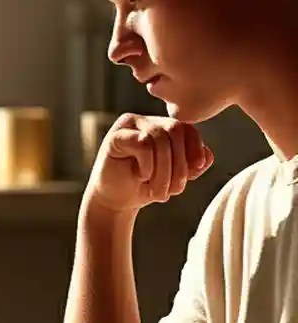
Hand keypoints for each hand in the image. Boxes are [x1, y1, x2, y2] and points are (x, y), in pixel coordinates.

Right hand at [86, 114, 212, 214]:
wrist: (116, 201)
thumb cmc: (145, 186)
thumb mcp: (176, 176)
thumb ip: (193, 164)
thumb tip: (206, 155)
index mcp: (160, 126)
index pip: (186, 128)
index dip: (195, 149)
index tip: (194, 172)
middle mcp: (144, 121)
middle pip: (175, 130)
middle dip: (180, 164)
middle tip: (175, 191)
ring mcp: (128, 126)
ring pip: (159, 138)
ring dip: (164, 171)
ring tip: (159, 192)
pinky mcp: (114, 137)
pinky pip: (143, 143)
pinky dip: (148, 165)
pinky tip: (141, 176)